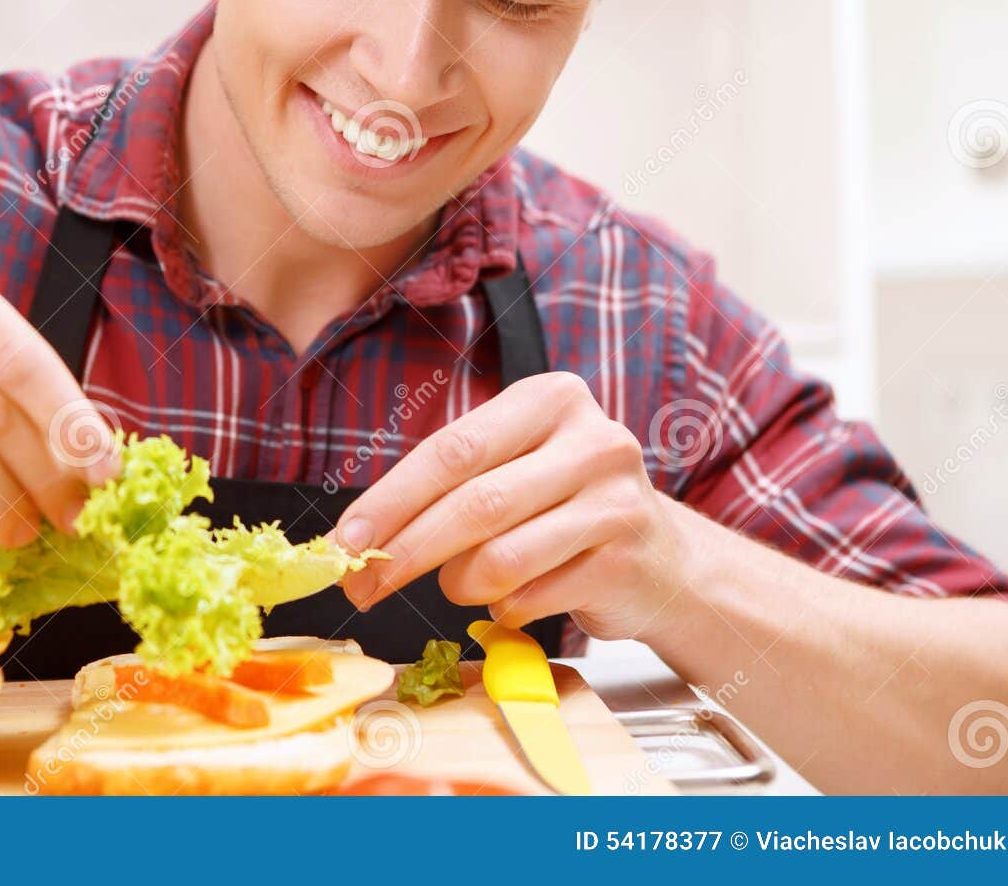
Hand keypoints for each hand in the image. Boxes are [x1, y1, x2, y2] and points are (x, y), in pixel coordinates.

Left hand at [334, 372, 689, 640]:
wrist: (663, 561)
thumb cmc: (562, 508)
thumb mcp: (514, 469)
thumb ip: (448, 487)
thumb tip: (357, 538)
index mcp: (550, 399)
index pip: (451, 450)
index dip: (389, 500)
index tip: (344, 542)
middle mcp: (592, 440)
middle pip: (472, 504)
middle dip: (405, 551)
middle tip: (362, 587)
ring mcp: (617, 502)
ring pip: (500, 558)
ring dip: (460, 584)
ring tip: (463, 583)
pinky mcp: (626, 563)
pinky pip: (532, 598)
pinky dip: (505, 608)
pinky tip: (519, 597)